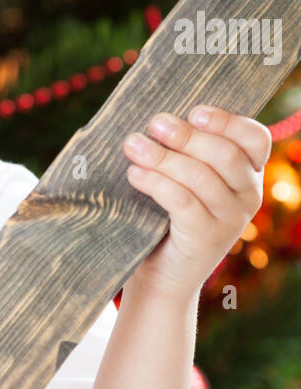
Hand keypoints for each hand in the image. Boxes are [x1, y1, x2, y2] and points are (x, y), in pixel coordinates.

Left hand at [122, 105, 270, 301]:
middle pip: (225, 154)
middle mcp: (248, 196)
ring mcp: (231, 220)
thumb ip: (183, 151)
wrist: (161, 276)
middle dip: (186, 136)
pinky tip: (134, 174)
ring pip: (201, 176)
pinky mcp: (206, 239)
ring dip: (163, 157)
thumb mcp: (183, 180)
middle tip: (154, 123)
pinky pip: (183, 201)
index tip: (194, 112)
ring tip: (132, 145)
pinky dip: (156, 183)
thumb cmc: (166, 216)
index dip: (227, 121)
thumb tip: (157, 117)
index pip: (255, 138)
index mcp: (248, 174)